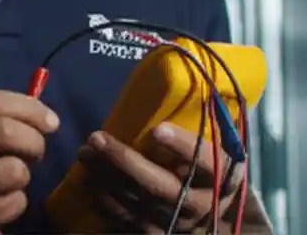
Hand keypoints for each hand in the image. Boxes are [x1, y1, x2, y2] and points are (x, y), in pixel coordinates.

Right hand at [0, 90, 60, 230]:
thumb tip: (40, 113)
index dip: (30, 108)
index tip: (51, 122)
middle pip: (5, 131)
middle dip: (34, 140)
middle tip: (35, 151)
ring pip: (14, 170)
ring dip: (25, 172)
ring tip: (15, 175)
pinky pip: (14, 204)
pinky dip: (18, 200)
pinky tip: (4, 198)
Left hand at [78, 123, 268, 233]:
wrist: (221, 217)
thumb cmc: (213, 169)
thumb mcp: (222, 149)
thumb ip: (206, 128)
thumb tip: (186, 85)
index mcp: (221, 175)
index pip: (203, 160)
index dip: (182, 146)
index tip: (158, 129)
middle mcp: (199, 203)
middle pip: (160, 186)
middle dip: (125, 161)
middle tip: (95, 138)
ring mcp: (177, 224)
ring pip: (138, 204)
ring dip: (106, 179)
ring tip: (85, 154)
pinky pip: (127, 221)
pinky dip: (105, 201)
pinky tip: (88, 181)